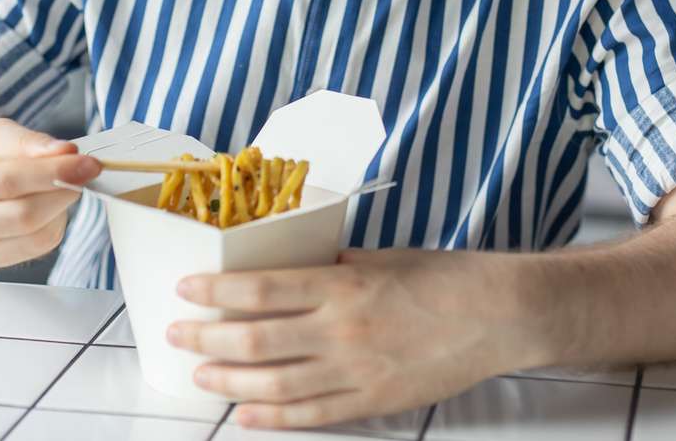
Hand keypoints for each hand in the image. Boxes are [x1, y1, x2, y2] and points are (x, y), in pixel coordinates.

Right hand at [0, 118, 99, 267]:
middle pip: (22, 215)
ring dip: (61, 209)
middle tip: (86, 171)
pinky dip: (52, 223)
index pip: (7, 182)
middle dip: (63, 191)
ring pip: (33, 236)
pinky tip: (48, 204)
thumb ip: (28, 142)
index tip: (87, 162)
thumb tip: (66, 152)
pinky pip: (33, 248)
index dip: (53, 172)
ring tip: (63, 184)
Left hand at [167, 248, 514, 429]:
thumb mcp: (381, 257)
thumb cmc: (443, 277)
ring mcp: (356, 371)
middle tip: (177, 334)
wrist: (498, 315)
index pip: (261, 288)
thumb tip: (289, 269)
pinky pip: (313, 415)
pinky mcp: (373, 401)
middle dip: (207, 338)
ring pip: (274, 383)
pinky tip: (246, 415)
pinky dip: (274, 418)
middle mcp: (342, 329)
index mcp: (343, 284)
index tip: (185, 287)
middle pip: (256, 339)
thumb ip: (331, 267)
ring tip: (199, 375)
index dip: (216, 290)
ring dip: (229, 381)